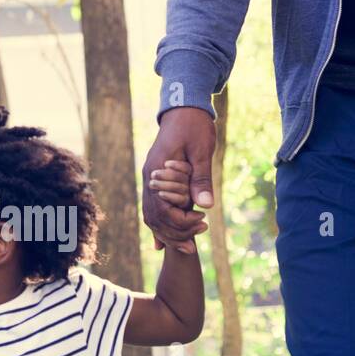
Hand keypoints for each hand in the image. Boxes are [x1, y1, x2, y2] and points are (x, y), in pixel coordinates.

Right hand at [141, 107, 214, 253]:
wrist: (184, 109)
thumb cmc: (194, 127)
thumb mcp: (201, 151)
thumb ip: (200, 179)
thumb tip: (205, 206)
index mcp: (157, 171)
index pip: (162, 207)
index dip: (181, 221)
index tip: (201, 223)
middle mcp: (149, 178)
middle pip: (153, 216)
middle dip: (173, 233)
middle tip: (194, 244)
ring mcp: (150, 179)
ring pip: (150, 215)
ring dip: (166, 233)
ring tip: (186, 246)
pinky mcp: (156, 180)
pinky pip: (152, 207)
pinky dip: (159, 225)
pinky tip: (163, 242)